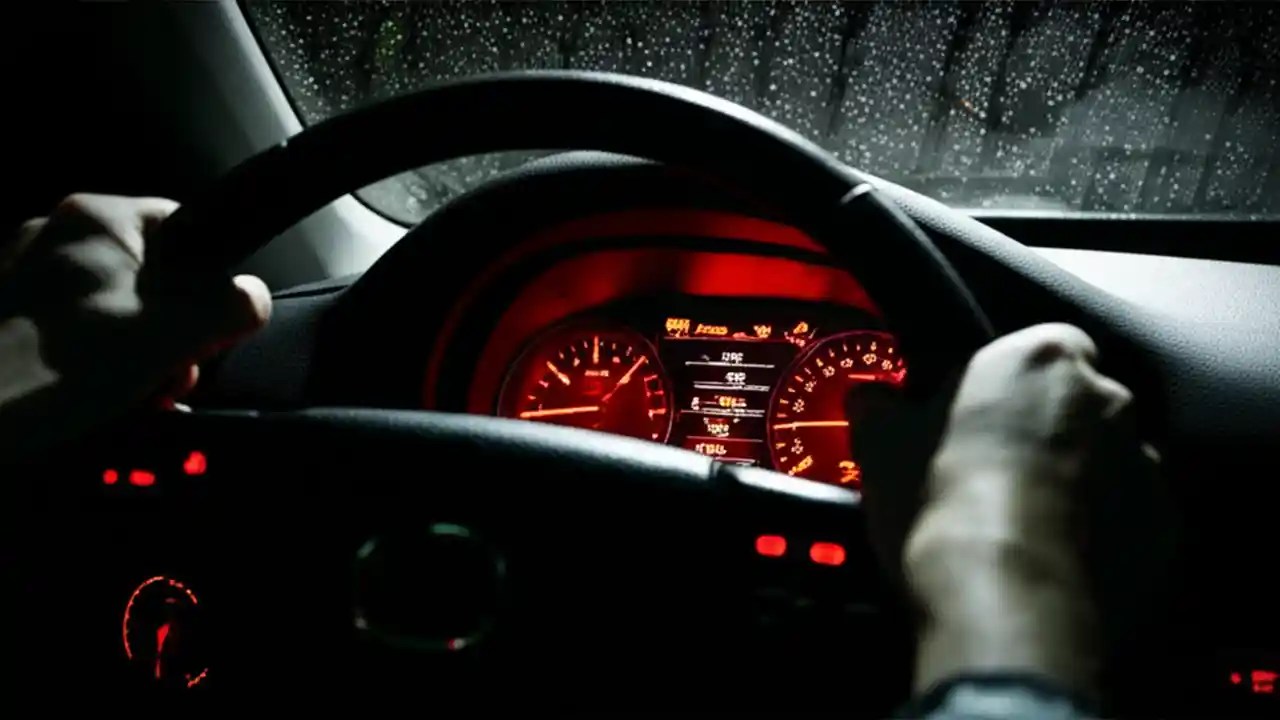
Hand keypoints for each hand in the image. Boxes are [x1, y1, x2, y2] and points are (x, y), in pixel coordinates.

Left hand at [0, 194, 270, 460]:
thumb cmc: (57, 369)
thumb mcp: (172, 337)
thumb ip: (229, 309)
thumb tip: (253, 300)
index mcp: (96, 220)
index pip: (184, 225)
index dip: (211, 278)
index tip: (211, 325)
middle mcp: (54, 234)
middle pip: (151, 275)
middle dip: (173, 330)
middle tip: (173, 372)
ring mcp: (25, 276)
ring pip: (115, 307)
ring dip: (139, 352)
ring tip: (135, 392)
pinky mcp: (9, 317)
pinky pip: (77, 330)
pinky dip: (97, 362)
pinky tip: (100, 395)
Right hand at [886, 324, 1152, 699]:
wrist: (1003, 597)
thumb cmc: (940, 495)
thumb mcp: (882, 444)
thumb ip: (881, 409)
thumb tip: (871, 401)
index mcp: (1042, 356)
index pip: (1038, 346)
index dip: (1005, 383)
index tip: (976, 417)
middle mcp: (1110, 397)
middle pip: (1078, 403)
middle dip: (1047, 430)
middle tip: (997, 472)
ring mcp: (1146, 465)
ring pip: (1107, 462)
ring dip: (1077, 482)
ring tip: (1025, 526)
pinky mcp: (1163, 530)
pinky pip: (1127, 520)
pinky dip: (1100, 533)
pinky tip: (1055, 561)